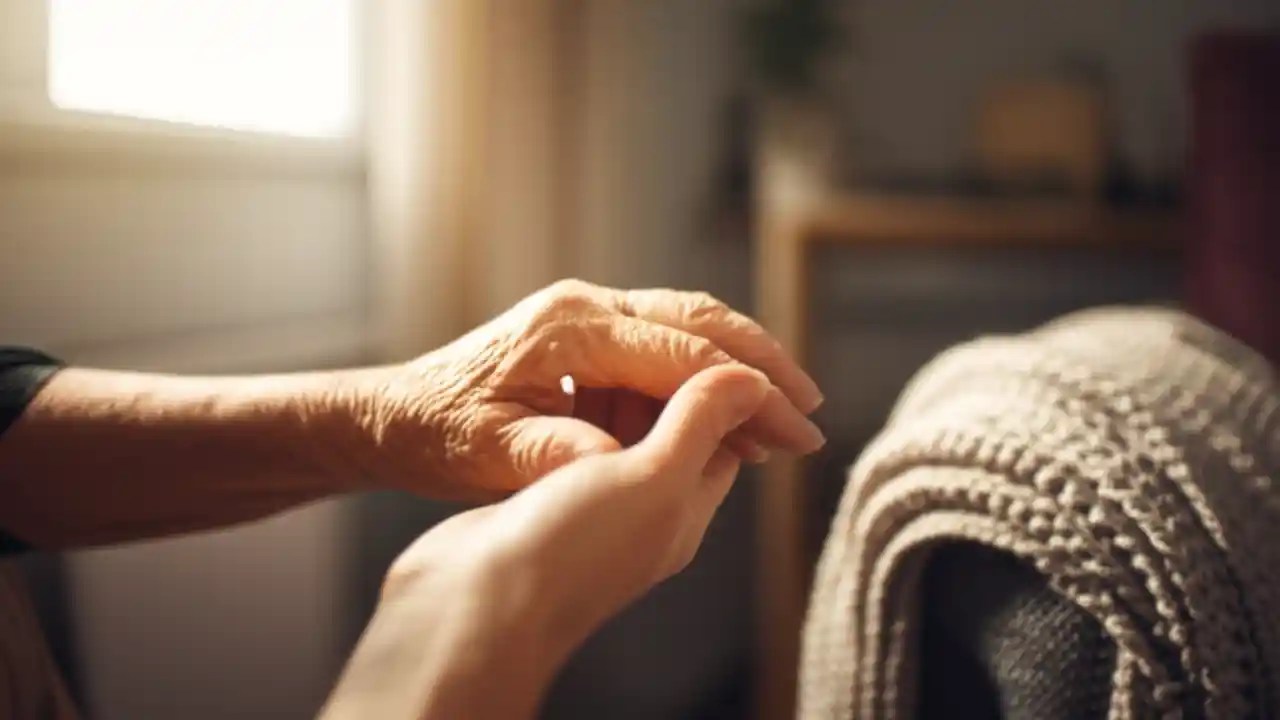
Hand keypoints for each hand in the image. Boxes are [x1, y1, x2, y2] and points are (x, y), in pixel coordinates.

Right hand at [322, 365, 778, 719]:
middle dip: (666, 384)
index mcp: (681, 510)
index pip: (722, 437)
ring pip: (618, 433)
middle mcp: (641, 512)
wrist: (471, 603)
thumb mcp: (654, 477)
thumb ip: (701, 424)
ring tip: (606, 347)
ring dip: (618, 394)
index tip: (707, 341)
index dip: (722, 386)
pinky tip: (557, 383)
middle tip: (651, 334)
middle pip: (671, 432)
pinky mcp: (539, 503)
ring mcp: (589, 509)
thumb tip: (756, 380)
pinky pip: (570, 443)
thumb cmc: (572, 548)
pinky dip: (574, 409)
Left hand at [342, 279, 823, 498]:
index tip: (794, 433)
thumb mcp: (488, 455)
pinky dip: (703, 374)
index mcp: (571, 328)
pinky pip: (663, 342)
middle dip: (763, 364)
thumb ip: (556, 453)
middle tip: (810, 414)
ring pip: (690, 323)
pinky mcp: (589, 331)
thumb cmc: (435, 435)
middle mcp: (588, 305)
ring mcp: (590, 313)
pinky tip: (725, 414)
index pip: (683, 357)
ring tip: (784, 415)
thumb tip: (623, 463)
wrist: (392, 414)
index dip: (746, 395)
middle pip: (701, 320)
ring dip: (740, 365)